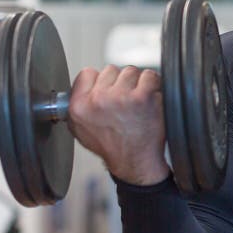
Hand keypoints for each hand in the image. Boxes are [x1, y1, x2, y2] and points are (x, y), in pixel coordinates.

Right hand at [68, 65, 169, 185]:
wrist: (135, 162)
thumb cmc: (112, 146)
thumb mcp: (81, 129)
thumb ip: (78, 103)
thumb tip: (83, 83)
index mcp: (78, 107)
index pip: (88, 73)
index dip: (101, 81)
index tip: (108, 91)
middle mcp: (97, 100)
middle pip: (111, 70)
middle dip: (120, 83)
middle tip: (125, 103)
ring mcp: (121, 97)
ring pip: (131, 71)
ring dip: (138, 83)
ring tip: (137, 104)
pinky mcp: (142, 96)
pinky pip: (150, 76)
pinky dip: (154, 85)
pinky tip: (150, 102)